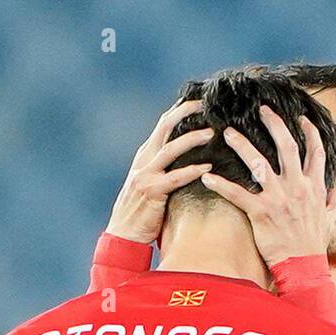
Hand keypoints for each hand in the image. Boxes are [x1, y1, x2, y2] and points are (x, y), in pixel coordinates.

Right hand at [105, 99, 214, 243]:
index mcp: (145, 155)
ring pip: (171, 148)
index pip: (163, 124)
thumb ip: (164, 167)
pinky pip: (175, 178)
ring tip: (212, 133)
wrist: (123, 233)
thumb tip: (188, 157)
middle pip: (165, 126)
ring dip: (192, 138)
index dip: (179, 109)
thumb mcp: (151, 182)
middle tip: (206, 104)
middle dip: (185, 112)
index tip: (198, 100)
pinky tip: (207, 167)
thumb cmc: (142, 210)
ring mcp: (146, 175)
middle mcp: (144, 160)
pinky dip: (192, 171)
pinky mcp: (152, 192)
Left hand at [199, 105, 335, 265]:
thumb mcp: (331, 220)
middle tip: (262, 109)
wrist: (304, 267)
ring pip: (259, 163)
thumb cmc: (314, 245)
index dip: (309, 132)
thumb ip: (333, 203)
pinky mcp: (261, 213)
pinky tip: (207, 176)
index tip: (301, 119)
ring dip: (242, 145)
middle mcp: (297, 187)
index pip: (315, 151)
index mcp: (314, 187)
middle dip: (274, 124)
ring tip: (229, 133)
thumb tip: (334, 191)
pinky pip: (237, 194)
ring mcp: (278, 198)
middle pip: (287, 146)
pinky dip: (221, 185)